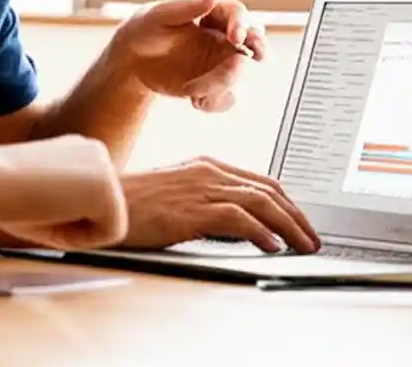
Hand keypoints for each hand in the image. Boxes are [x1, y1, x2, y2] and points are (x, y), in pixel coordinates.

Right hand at [0, 135, 128, 250]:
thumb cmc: (0, 193)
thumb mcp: (41, 195)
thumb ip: (68, 206)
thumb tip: (93, 229)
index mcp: (79, 150)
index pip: (87, 202)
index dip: (61, 219)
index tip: (30, 205)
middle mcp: (97, 152)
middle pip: (103, 213)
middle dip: (72, 227)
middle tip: (34, 212)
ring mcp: (105, 168)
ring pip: (110, 224)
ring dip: (76, 233)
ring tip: (43, 213)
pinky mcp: (107, 188)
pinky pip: (112, 234)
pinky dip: (82, 239)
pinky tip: (53, 217)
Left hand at [112, 0, 266, 112]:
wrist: (131, 61)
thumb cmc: (145, 29)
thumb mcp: (160, 15)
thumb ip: (189, 5)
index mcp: (212, 14)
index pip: (236, 13)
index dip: (241, 23)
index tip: (236, 37)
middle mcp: (223, 37)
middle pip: (251, 42)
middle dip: (258, 48)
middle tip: (257, 55)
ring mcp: (220, 63)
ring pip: (238, 74)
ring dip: (221, 82)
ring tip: (192, 89)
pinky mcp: (214, 86)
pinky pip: (226, 98)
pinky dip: (213, 102)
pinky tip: (194, 100)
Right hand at [117, 156, 319, 252]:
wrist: (100, 200)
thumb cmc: (129, 202)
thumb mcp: (172, 194)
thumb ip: (201, 200)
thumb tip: (231, 222)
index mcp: (205, 165)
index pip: (260, 180)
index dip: (286, 202)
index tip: (299, 220)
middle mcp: (208, 172)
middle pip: (268, 190)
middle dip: (296, 216)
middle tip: (311, 237)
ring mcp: (201, 188)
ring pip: (261, 202)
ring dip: (288, 226)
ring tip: (302, 245)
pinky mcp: (191, 209)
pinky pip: (238, 218)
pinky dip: (260, 231)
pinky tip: (272, 246)